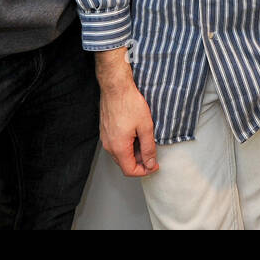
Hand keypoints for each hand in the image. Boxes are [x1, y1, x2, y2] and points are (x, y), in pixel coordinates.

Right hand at [95, 48, 158, 176]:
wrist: (116, 88)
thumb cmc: (129, 104)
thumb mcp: (145, 127)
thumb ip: (148, 148)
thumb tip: (150, 163)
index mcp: (118, 148)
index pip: (129, 170)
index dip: (144, 171)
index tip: (154, 165)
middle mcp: (109, 146)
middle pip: (124, 164)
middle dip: (140, 162)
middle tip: (153, 153)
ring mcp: (105, 138)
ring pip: (121, 154)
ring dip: (134, 153)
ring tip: (146, 140)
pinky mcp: (105, 131)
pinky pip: (117, 145)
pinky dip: (128, 145)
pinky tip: (136, 134)